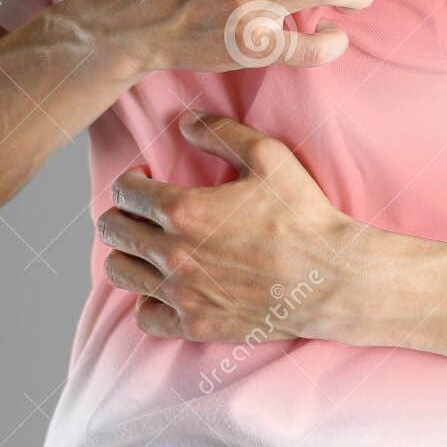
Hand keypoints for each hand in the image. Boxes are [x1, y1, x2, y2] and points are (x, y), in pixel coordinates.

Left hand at [96, 113, 357, 342]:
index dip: (131, 181)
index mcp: (184, 210)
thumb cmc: (304, 216)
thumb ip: (221, 132)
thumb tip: (184, 121)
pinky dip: (147, 301)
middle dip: (121, 214)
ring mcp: (182, 293)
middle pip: (113, 231)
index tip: (145, 181)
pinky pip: (145, 316)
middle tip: (141, 212)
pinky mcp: (195, 324)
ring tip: (147, 246)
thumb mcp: (269, 157)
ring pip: (120, 272)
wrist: (333, 278)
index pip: (124, 192)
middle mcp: (174, 254)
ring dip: (127, 254)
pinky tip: (164, 288)